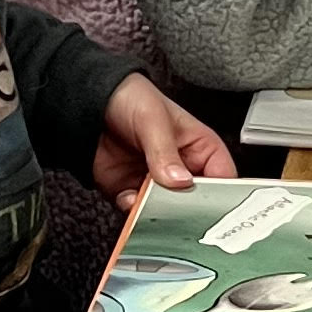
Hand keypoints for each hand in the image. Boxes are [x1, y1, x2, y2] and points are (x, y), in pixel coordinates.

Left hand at [92, 77, 237, 204]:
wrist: (88, 102)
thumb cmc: (130, 98)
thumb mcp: (152, 119)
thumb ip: (165, 151)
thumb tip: (179, 180)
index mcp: (200, 148)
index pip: (223, 177)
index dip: (223, 194)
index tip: (212, 206)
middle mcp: (182, 169)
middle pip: (197, 202)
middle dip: (187, 210)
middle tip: (177, 209)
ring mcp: (157, 184)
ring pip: (168, 213)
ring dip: (159, 214)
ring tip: (149, 204)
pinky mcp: (132, 193)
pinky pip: (138, 214)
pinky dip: (134, 214)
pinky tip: (130, 199)